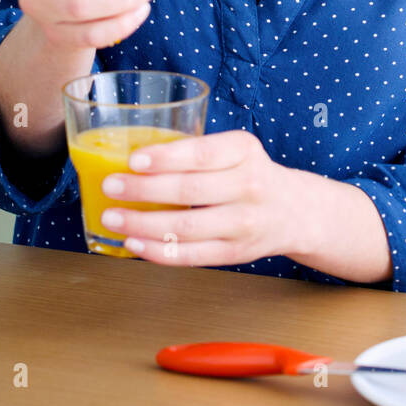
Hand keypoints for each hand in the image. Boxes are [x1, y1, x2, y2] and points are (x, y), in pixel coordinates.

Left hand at [98, 130, 301, 266]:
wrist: (294, 211)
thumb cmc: (250, 173)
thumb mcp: (236, 149)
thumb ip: (196, 151)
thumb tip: (132, 158)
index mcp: (245, 151)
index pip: (204, 153)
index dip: (167, 157)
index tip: (133, 159)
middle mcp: (249, 187)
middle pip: (191, 191)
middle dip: (144, 190)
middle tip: (111, 186)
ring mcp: (244, 224)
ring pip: (187, 228)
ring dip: (143, 224)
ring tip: (112, 217)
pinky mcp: (235, 253)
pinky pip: (191, 256)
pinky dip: (158, 252)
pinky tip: (133, 243)